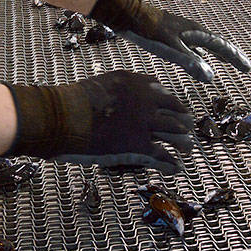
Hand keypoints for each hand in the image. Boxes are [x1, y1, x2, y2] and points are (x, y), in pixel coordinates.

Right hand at [3, 70, 192, 172]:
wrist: (62, 117)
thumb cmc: (70, 103)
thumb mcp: (100, 86)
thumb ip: (117, 92)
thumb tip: (121, 101)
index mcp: (135, 83)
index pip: (162, 91)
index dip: (171, 103)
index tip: (175, 110)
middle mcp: (145, 100)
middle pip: (175, 110)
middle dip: (184, 121)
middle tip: (188, 129)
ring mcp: (145, 122)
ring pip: (176, 132)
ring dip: (184, 142)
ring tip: (188, 148)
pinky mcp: (139, 144)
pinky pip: (163, 154)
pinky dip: (172, 162)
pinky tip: (176, 168)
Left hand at [89, 0, 250, 81]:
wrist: (128, 15)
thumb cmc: (149, 31)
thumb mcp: (170, 49)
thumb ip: (190, 62)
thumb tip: (211, 77)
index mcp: (196, 32)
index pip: (222, 47)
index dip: (235, 58)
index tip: (248, 68)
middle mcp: (193, 31)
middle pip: (217, 45)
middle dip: (231, 56)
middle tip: (244, 66)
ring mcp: (184, 32)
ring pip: (206, 45)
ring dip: (217, 54)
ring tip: (227, 61)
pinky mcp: (173, 35)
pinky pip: (195, 46)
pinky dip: (202, 54)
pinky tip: (198, 59)